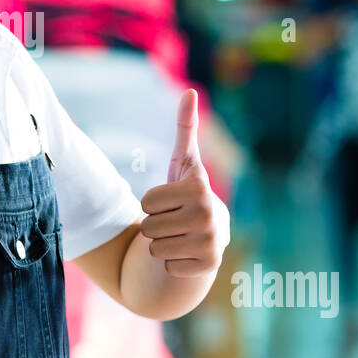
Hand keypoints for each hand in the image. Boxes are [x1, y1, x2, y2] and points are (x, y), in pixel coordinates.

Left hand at [139, 89, 228, 277]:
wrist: (210, 234)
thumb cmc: (188, 193)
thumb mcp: (184, 162)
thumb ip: (185, 127)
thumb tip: (189, 90)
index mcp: (199, 187)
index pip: (146, 201)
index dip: (153, 202)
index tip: (170, 201)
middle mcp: (209, 215)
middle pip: (149, 226)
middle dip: (156, 224)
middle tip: (174, 220)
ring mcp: (211, 243)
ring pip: (155, 248)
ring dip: (162, 244)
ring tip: (180, 236)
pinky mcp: (208, 267)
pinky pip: (167, 266)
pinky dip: (173, 262)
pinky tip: (187, 252)